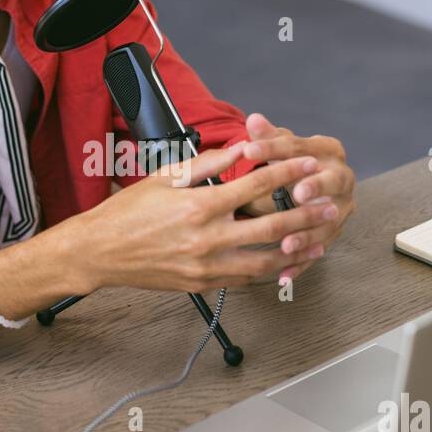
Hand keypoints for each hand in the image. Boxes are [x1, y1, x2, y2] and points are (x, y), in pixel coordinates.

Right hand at [67, 142, 339, 293]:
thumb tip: (243, 146)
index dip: (288, 170)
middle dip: (306, 214)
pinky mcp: (203, 285)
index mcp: (200, 205)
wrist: (101, 252)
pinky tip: (285, 263)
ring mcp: (207, 266)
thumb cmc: (129, 211)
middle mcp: (208, 238)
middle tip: (330, 205)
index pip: (256, 184)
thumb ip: (208, 163)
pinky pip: (245, 280)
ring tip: (319, 241)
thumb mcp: (166, 176)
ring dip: (296, 250)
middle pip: (272, 226)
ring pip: (265, 261)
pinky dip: (269, 271)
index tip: (309, 161)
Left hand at [237, 113, 355, 282]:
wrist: (309, 181)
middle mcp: (342, 177)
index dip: (274, 148)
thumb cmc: (290, 161)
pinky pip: (318, 250)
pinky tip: (283, 275)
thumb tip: (253, 120)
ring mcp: (341, 207)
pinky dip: (301, 264)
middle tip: (298, 193)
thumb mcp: (278, 146)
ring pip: (328, 222)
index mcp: (328, 149)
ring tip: (286, 244)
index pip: (302, 146)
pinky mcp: (332, 232)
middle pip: (334, 181)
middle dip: (316, 188)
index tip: (249, 150)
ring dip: (308, 234)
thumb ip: (268, 136)